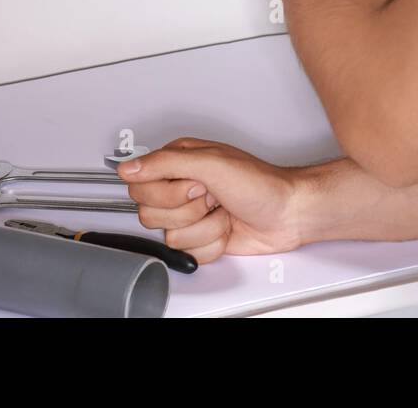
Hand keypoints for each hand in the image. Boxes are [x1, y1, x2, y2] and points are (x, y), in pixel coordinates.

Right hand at [117, 137, 308, 262]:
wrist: (289, 212)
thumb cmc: (261, 183)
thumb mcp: (212, 163)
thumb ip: (166, 163)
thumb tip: (128, 167)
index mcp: (180, 163)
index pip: (139, 186)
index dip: (166, 192)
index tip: (194, 185)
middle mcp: (181, 188)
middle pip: (150, 214)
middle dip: (188, 211)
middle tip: (213, 198)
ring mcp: (191, 215)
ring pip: (171, 237)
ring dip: (205, 227)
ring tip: (223, 211)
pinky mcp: (202, 238)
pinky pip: (189, 253)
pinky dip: (212, 244)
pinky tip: (227, 227)